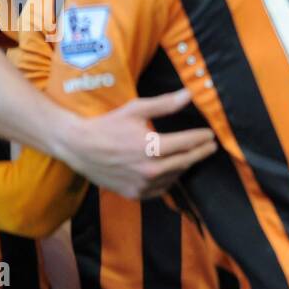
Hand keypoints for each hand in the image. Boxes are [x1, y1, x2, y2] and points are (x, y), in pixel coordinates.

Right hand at [55, 89, 217, 198]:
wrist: (78, 147)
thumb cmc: (107, 125)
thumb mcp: (135, 110)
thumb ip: (165, 104)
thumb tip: (189, 94)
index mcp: (151, 147)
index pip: (187, 143)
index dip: (201, 138)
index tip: (210, 135)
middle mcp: (149, 169)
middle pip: (186, 161)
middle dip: (200, 152)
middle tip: (210, 146)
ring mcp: (143, 185)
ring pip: (175, 176)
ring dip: (185, 165)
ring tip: (191, 156)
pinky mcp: (135, 194)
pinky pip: (161, 188)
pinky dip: (169, 179)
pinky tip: (172, 170)